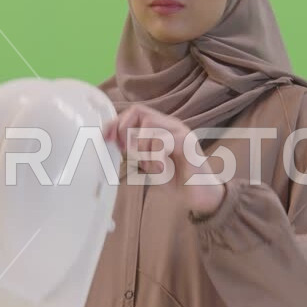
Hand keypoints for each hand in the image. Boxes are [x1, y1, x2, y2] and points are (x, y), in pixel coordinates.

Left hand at [103, 104, 225, 214]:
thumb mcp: (148, 163)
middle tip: (130, 154)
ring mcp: (181, 131)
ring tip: (151, 166)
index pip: (134, 112)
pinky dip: (155, 157)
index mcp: (161, 127)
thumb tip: (113, 142)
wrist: (201, 195)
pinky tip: (161, 169)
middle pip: (139, 112)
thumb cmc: (177, 179)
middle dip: (127, 133)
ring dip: (142, 149)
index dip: (117, 122)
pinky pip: (162, 141)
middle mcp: (171, 125)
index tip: (106, 137)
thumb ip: (133, 151)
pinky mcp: (187, 143)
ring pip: (148, 126)